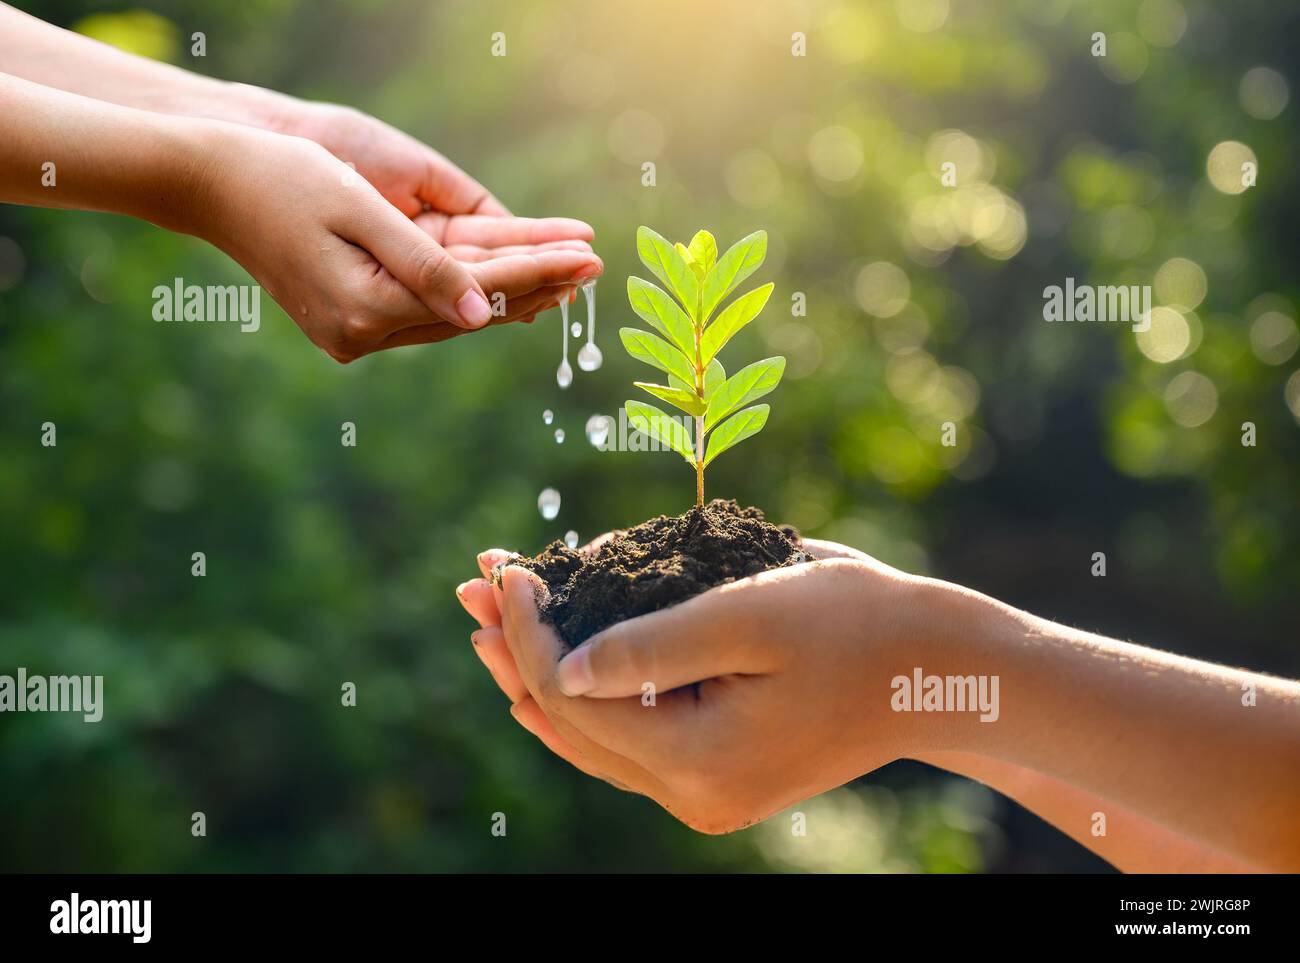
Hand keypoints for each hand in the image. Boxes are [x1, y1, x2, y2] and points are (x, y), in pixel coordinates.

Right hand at [192, 123, 601, 361]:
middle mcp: (361, 335)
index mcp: (364, 310)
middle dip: (534, 286)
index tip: (588, 256)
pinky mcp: (350, 323)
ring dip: (509, 294)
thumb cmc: (282, 179)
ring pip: (452, 316)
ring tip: (567, 274)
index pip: (473, 295)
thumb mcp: (358, 211)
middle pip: (469, 313)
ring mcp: (353, 335)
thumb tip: (484, 316)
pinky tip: (509, 285)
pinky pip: (427, 310)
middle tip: (595, 266)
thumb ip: (424, 266)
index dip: (536, 273)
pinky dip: (470, 295)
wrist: (211, 183)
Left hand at [455, 539, 941, 833]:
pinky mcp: (719, 774)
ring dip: (539, 674)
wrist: (935, 670)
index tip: (506, 567)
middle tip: (470, 586)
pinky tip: (554, 670)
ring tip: (492, 623)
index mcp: (698, 761)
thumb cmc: (854, 624)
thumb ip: (651, 644)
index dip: (529, 630)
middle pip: (570, 723)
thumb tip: (563, 664)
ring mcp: (706, 792)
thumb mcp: (749, 614)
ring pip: (593, 737)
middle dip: (517, 650)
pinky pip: (628, 741)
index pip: (574, 696)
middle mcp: (693, 794)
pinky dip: (587, 697)